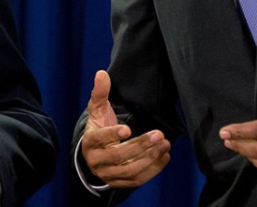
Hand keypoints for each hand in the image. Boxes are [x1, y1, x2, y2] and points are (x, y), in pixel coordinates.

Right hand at [80, 70, 170, 187]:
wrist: (94, 155)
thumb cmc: (99, 127)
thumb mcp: (97, 110)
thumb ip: (100, 92)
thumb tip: (101, 73)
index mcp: (91, 141)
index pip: (99, 139)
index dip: (112, 135)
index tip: (128, 129)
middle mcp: (97, 160)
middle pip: (118, 156)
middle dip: (140, 146)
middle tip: (158, 134)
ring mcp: (108, 174)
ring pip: (129, 171)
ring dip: (149, 159)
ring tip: (165, 144)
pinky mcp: (119, 183)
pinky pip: (137, 180)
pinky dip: (153, 170)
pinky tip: (164, 156)